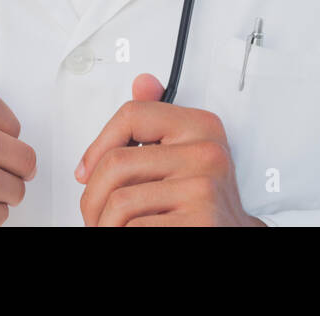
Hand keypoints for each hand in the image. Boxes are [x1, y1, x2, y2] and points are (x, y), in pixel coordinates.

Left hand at [75, 72, 265, 226]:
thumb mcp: (184, 156)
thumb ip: (158, 122)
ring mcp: (205, 188)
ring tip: (112, 227)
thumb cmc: (201, 203)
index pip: (132, 115)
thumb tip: (144, 82)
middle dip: (92, 196)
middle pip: (117, 163)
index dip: (98, 145)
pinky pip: (135, 227)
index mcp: (202, 126)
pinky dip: (123, 236)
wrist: (232, 235)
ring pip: (120, 201)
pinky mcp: (200, 221)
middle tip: (94, 213)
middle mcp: (207, 153)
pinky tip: (135, 234)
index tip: (86, 171)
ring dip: (104, 223)